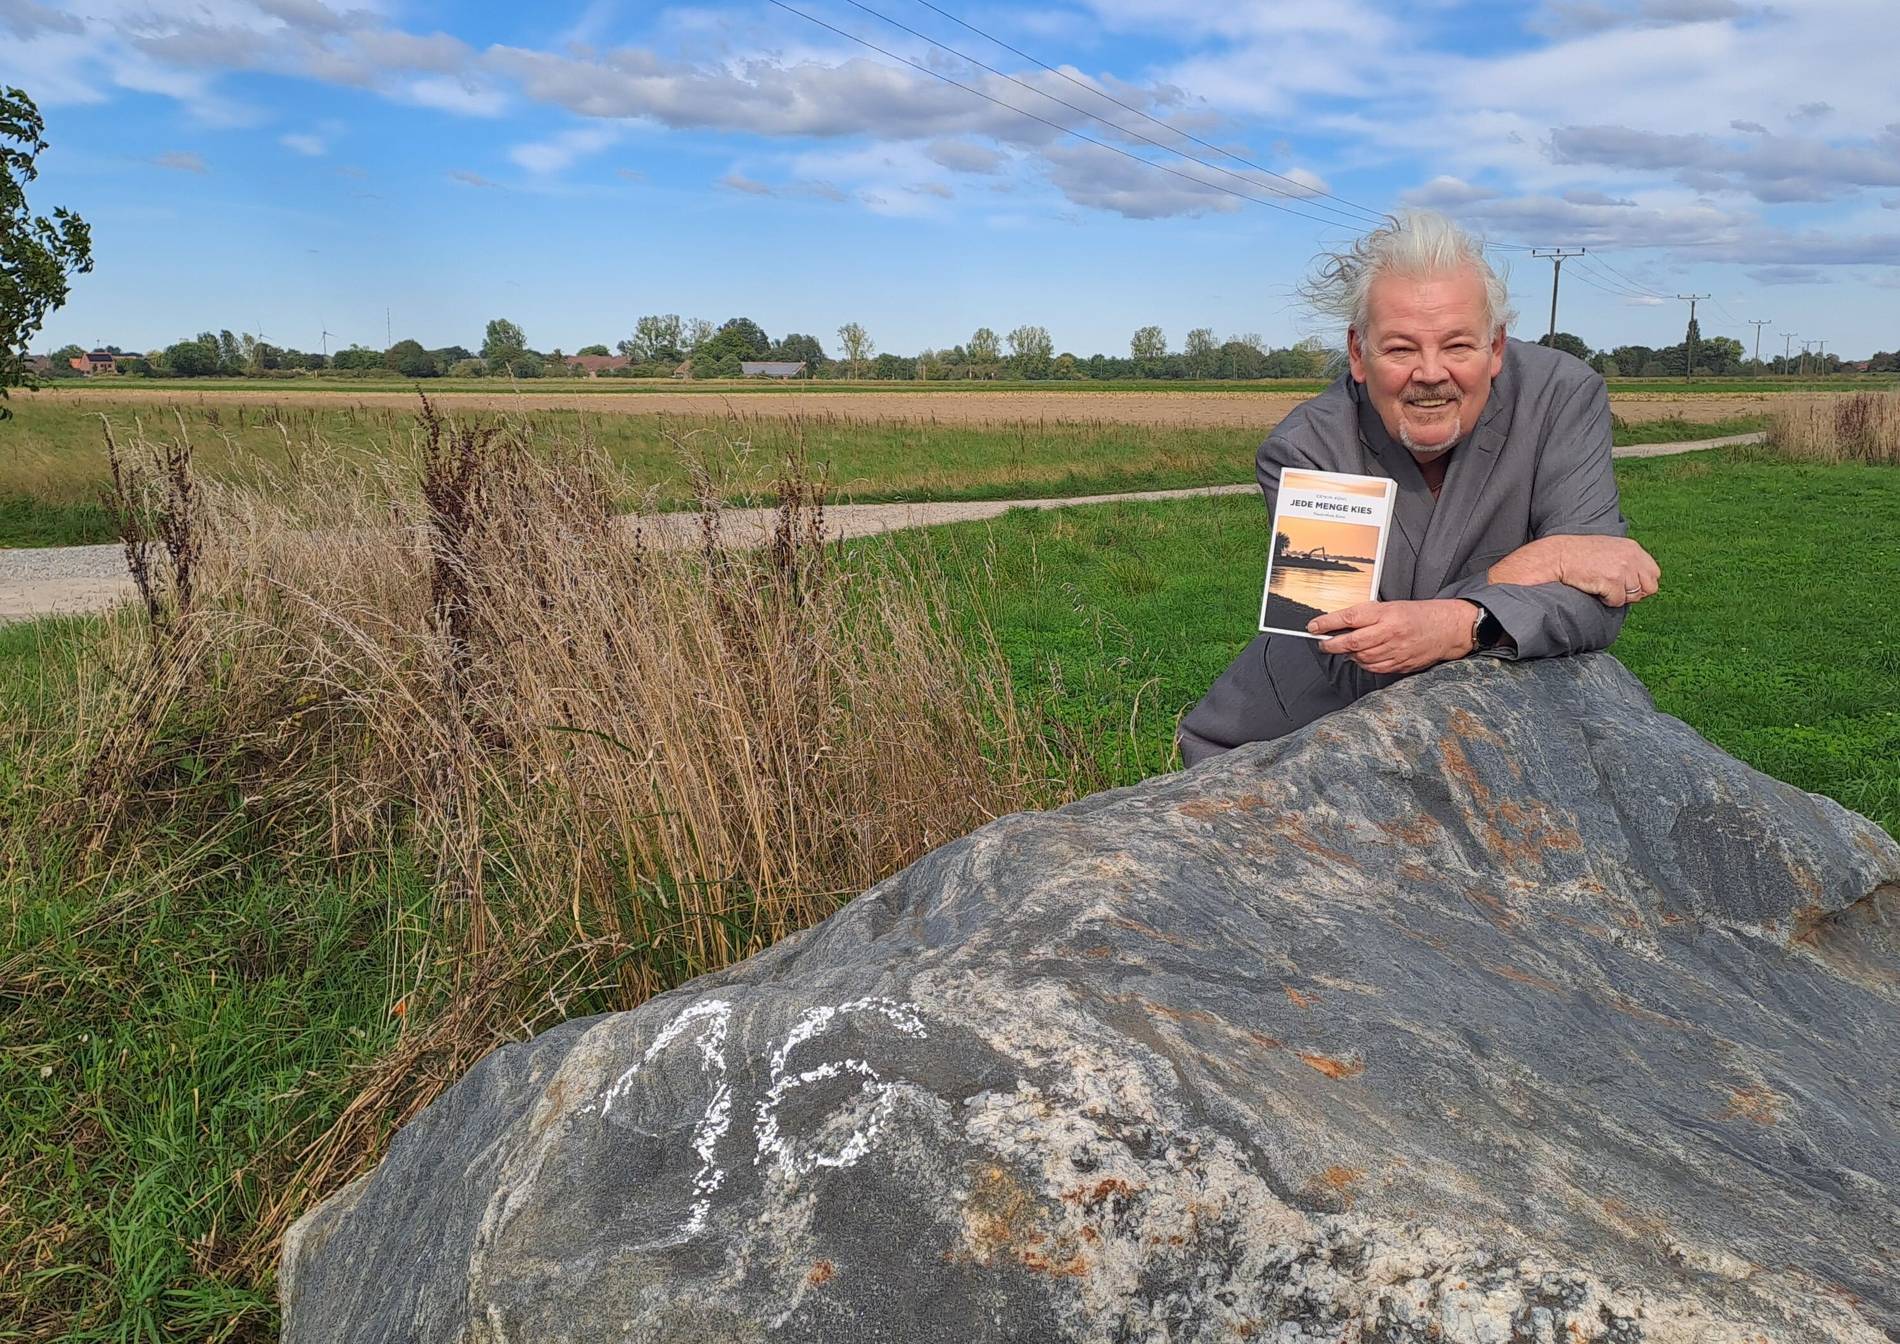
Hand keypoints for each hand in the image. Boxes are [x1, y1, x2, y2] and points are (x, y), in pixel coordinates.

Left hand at [1308, 599, 1476, 674]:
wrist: (1447, 628)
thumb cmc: (1418, 615)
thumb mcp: (1391, 607)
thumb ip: (1366, 616)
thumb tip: (1339, 624)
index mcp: (1386, 614)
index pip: (1349, 618)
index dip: (1327, 623)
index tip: (1313, 627)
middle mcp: (1389, 632)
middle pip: (1351, 642)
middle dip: (1331, 644)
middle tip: (1323, 644)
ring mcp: (1395, 650)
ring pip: (1361, 657)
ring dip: (1347, 655)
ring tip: (1341, 649)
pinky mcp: (1400, 664)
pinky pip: (1374, 668)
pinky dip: (1363, 663)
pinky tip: (1360, 658)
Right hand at [1549, 535, 1660, 606]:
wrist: (1558, 556)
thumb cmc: (1580, 555)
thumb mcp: (1610, 549)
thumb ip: (1628, 560)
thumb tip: (1640, 582)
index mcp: (1633, 548)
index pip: (1654, 573)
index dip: (1642, 584)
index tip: (1626, 586)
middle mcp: (1631, 557)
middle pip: (1650, 587)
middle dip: (1635, 593)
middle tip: (1616, 590)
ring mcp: (1623, 569)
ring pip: (1633, 596)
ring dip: (1618, 596)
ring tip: (1602, 586)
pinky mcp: (1612, 581)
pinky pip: (1618, 602)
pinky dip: (1606, 600)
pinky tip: (1595, 589)